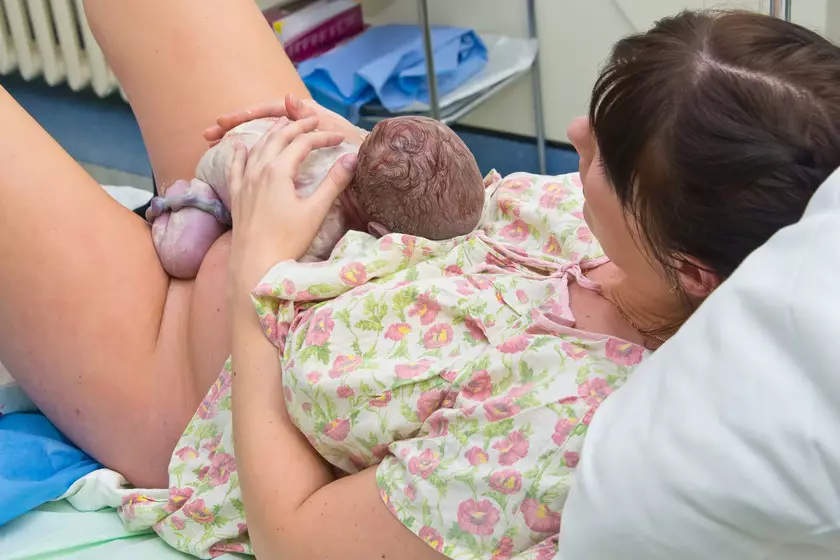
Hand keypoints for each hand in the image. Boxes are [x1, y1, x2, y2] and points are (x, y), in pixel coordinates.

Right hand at [204, 94, 367, 146]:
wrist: (372, 162)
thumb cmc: (355, 149)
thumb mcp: (333, 131)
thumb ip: (308, 114)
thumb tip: (285, 96)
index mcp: (305, 115)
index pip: (270, 112)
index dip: (247, 115)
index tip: (224, 121)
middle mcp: (298, 124)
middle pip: (260, 122)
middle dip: (234, 124)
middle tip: (208, 131)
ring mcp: (295, 140)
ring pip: (262, 137)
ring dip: (239, 137)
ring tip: (213, 142)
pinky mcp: (295, 156)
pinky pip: (269, 153)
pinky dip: (252, 154)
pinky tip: (234, 158)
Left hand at [226, 116, 357, 300]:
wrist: (255, 263)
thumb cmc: (288, 240)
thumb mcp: (315, 211)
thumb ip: (334, 182)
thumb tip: (352, 158)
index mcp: (278, 170)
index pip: (303, 143)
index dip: (323, 137)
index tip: (339, 138)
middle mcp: (258, 170)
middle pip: (279, 138)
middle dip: (298, 126)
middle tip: (314, 121)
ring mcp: (245, 181)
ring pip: (257, 147)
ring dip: (272, 132)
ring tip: (283, 123)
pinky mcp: (237, 194)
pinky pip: (236, 166)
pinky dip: (240, 152)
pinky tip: (241, 146)